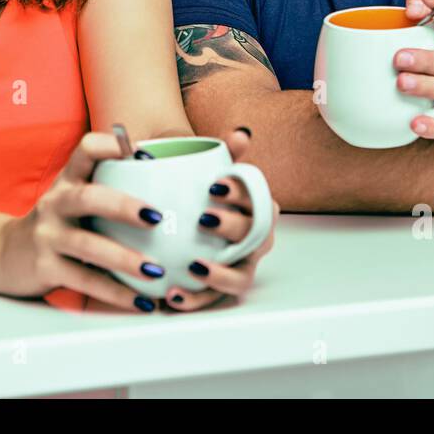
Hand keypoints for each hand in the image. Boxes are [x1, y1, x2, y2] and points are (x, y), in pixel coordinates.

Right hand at [0, 131, 174, 311]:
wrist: (3, 254)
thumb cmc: (57, 225)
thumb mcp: (74, 200)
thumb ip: (109, 190)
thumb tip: (172, 188)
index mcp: (68, 181)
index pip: (85, 150)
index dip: (110, 146)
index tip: (143, 154)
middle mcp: (56, 203)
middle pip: (88, 198)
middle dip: (123, 206)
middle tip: (156, 217)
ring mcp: (47, 235)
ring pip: (87, 245)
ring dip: (124, 258)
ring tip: (155, 270)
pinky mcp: (44, 267)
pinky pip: (84, 280)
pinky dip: (116, 293)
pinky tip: (141, 301)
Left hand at [161, 127, 279, 312]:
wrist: (182, 204)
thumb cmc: (200, 186)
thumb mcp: (208, 164)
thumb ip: (225, 149)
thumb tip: (241, 134)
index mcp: (256, 207)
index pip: (260, 201)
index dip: (243, 194)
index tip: (216, 184)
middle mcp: (254, 238)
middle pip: (254, 237)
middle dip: (232, 228)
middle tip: (204, 218)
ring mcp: (239, 264)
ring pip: (241, 276)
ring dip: (220, 275)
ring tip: (194, 267)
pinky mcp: (219, 286)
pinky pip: (212, 298)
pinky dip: (195, 299)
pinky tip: (173, 295)